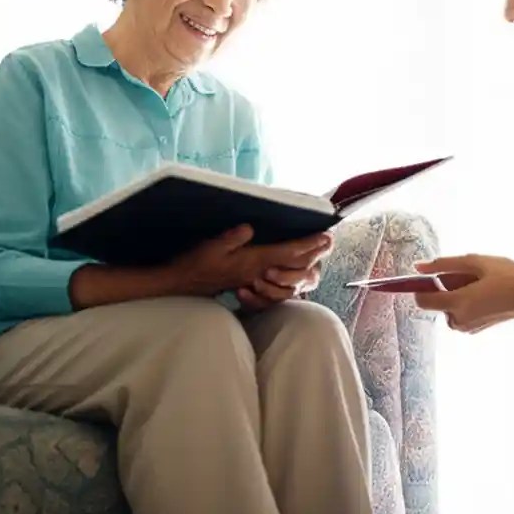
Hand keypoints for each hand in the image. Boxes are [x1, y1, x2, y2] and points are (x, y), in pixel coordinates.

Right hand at [170, 226, 331, 297]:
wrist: (182, 284)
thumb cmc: (195, 263)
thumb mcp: (210, 247)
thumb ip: (231, 239)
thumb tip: (249, 229)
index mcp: (253, 262)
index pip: (287, 253)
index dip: (308, 245)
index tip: (326, 236)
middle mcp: (258, 272)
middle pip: (293, 263)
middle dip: (313, 252)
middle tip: (330, 241)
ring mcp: (254, 278)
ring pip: (287, 272)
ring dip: (304, 260)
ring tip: (317, 250)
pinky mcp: (248, 281)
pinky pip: (275, 278)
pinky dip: (289, 271)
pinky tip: (293, 265)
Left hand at [412, 254, 513, 332]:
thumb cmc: (508, 276)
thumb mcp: (475, 262)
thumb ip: (443, 264)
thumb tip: (417, 267)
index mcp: (457, 303)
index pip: (421, 301)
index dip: (421, 287)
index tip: (433, 276)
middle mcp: (459, 319)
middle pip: (436, 302)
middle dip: (445, 288)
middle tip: (469, 276)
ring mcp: (467, 327)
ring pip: (448, 307)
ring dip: (456, 294)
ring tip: (480, 284)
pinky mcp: (474, 329)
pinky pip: (459, 312)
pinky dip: (465, 302)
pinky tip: (484, 294)